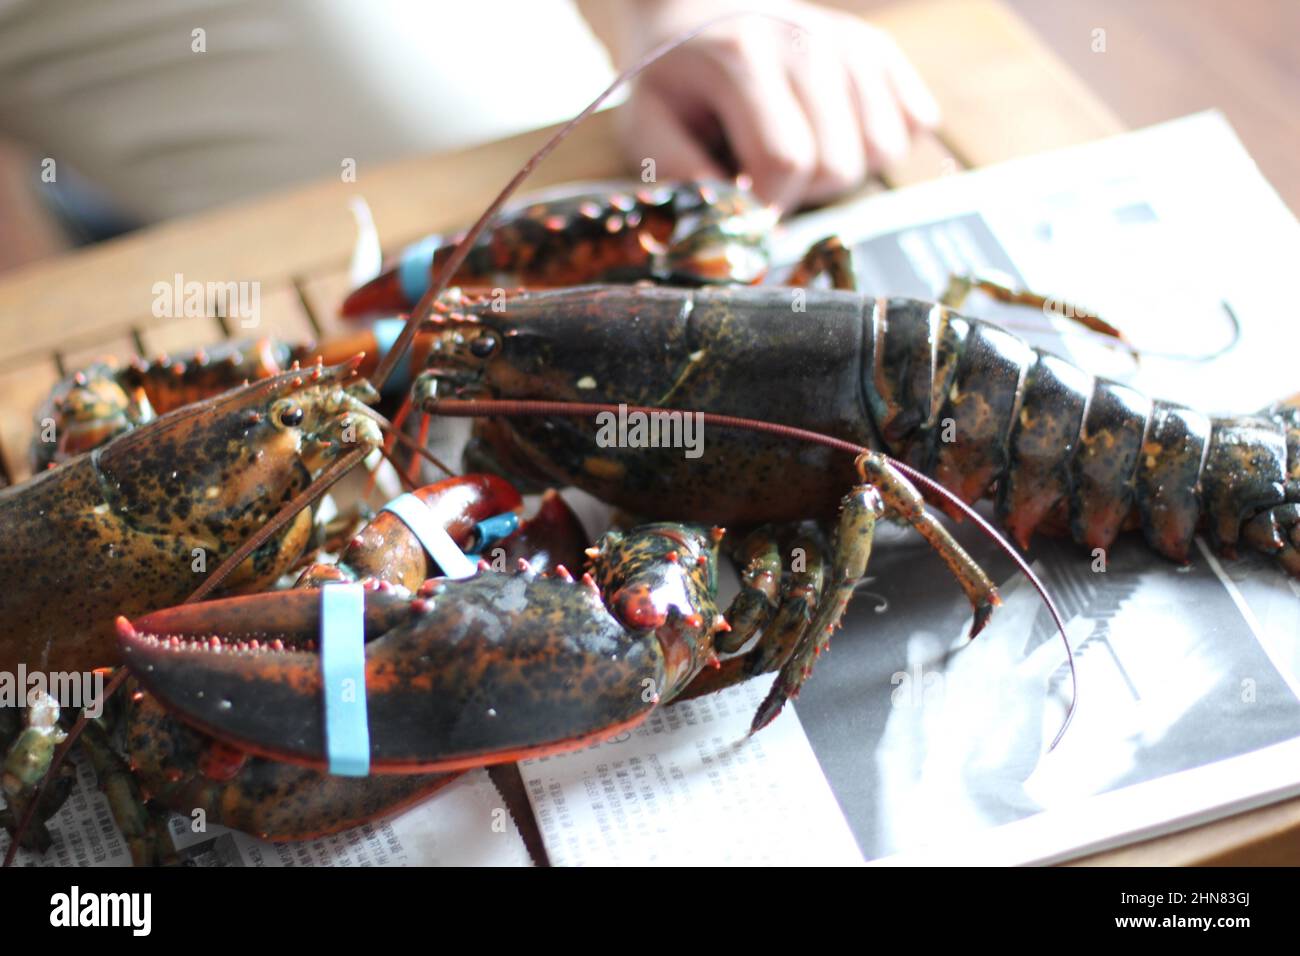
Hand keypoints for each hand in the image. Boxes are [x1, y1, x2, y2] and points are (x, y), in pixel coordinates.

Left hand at [609, 0, 939, 210]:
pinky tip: (834, 131)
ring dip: (841, 170)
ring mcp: (850, 43)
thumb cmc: (674, 84)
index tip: (744, 197)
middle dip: (803, 190)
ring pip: (883, 151)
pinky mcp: (879, 49)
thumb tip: (742, 223)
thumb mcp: (651, 130)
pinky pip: (914, 123)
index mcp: (744, 58)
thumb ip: (686, 179)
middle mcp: (808, 42)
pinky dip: (876, 144)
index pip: (786, 162)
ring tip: (799, 148)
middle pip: (839, 165)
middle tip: (767, 170)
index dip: (767, 202)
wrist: (695, 14)